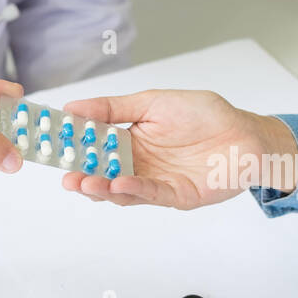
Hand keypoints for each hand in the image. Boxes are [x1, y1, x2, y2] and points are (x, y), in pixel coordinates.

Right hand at [58, 89, 297, 208]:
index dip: (73, 146)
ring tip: (83, 182)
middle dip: (82, 175)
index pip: (94, 145)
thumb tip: (73, 107)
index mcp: (131, 139)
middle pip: (103, 173)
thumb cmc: (206, 115)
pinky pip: (150, 195)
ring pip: (121, 190)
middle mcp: (139, 163)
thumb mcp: (154, 102)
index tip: (50, 145)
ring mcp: (156, 182)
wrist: (247, 135)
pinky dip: (133, 190)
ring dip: (102, 188)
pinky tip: (118, 183)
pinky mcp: (176, 196)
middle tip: (64, 174)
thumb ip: (114, 108)